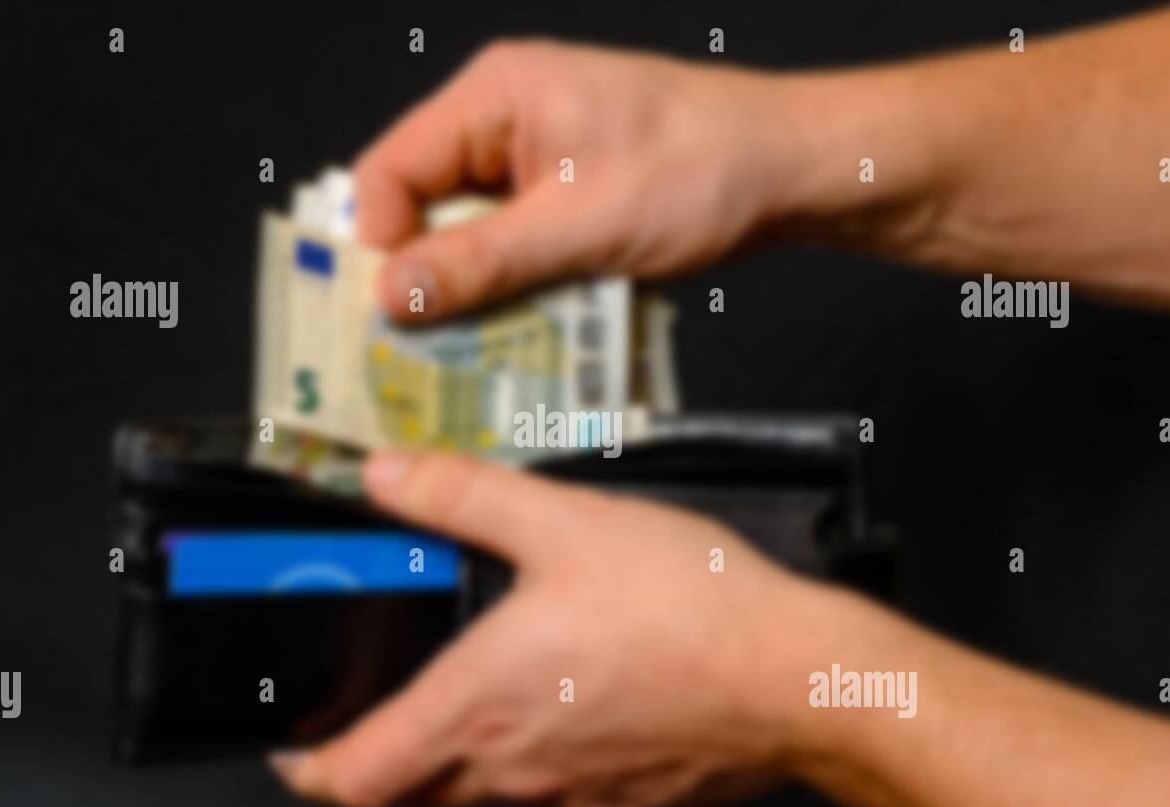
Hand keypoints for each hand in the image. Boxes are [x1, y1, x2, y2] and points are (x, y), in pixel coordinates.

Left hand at [269, 448, 828, 806]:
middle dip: (391, 748)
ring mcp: (573, 794)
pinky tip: (587, 687)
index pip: (352, 778)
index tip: (294, 747)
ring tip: (505, 670)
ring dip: (477, 740)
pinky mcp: (627, 799)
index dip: (307, 767)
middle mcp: (514, 767)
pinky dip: (549, 746)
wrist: (796, 677)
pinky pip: (561, 783)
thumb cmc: (686, 606)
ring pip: (492, 785)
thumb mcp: (559, 521)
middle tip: (396, 693)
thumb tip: (385, 476)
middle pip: (416, 786)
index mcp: (477, 706)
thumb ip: (460, 495)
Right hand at [354, 40, 808, 318]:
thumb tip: (392, 295)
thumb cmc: (699, 171)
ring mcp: (533, 158)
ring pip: (467, 233)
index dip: (381, 243)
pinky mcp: (561, 194)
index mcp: (494, 97)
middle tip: (423, 346)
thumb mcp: (582, 224)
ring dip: (472, 288)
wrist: (789, 167)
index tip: (391, 313)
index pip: (391, 169)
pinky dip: (512, 285)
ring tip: (474, 346)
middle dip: (425, 273)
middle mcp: (501, 120)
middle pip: (422, 204)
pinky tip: (522, 327)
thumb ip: (483, 261)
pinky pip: (510, 244)